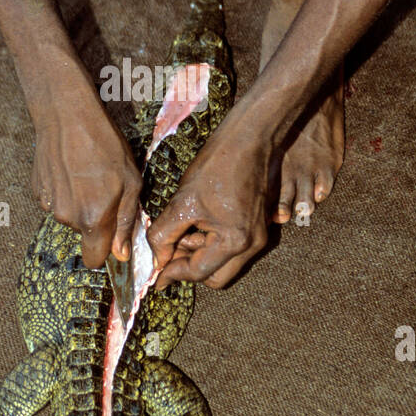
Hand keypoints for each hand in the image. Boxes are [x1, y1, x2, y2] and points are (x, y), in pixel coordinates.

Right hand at [31, 87, 140, 268]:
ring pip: (70, 217)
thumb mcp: (131, 181)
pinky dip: (65, 191)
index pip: (94, 259)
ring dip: (80, 203)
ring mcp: (50, 205)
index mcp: (94, 218)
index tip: (111, 238)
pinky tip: (71, 169)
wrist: (66, 116)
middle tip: (105, 188)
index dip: (105, 251)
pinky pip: (57, 202)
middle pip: (84, 234)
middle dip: (96, 220)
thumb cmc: (105, 145)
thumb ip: (126, 221)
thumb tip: (120, 254)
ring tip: (87, 174)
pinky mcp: (38, 191)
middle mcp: (68, 218)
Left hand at [148, 122, 271, 289]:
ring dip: (202, 254)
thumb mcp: (183, 201)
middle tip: (169, 251)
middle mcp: (252, 245)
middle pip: (216, 277)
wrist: (249, 138)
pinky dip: (214, 243)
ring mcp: (259, 235)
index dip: (172, 273)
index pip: (198, 272)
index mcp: (234, 242)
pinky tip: (198, 222)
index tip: (156, 276)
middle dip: (190, 268)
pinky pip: (234, 248)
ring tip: (183, 229)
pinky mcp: (259, 224)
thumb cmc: (218, 165)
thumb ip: (164, 235)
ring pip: (225, 263)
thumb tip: (157, 259)